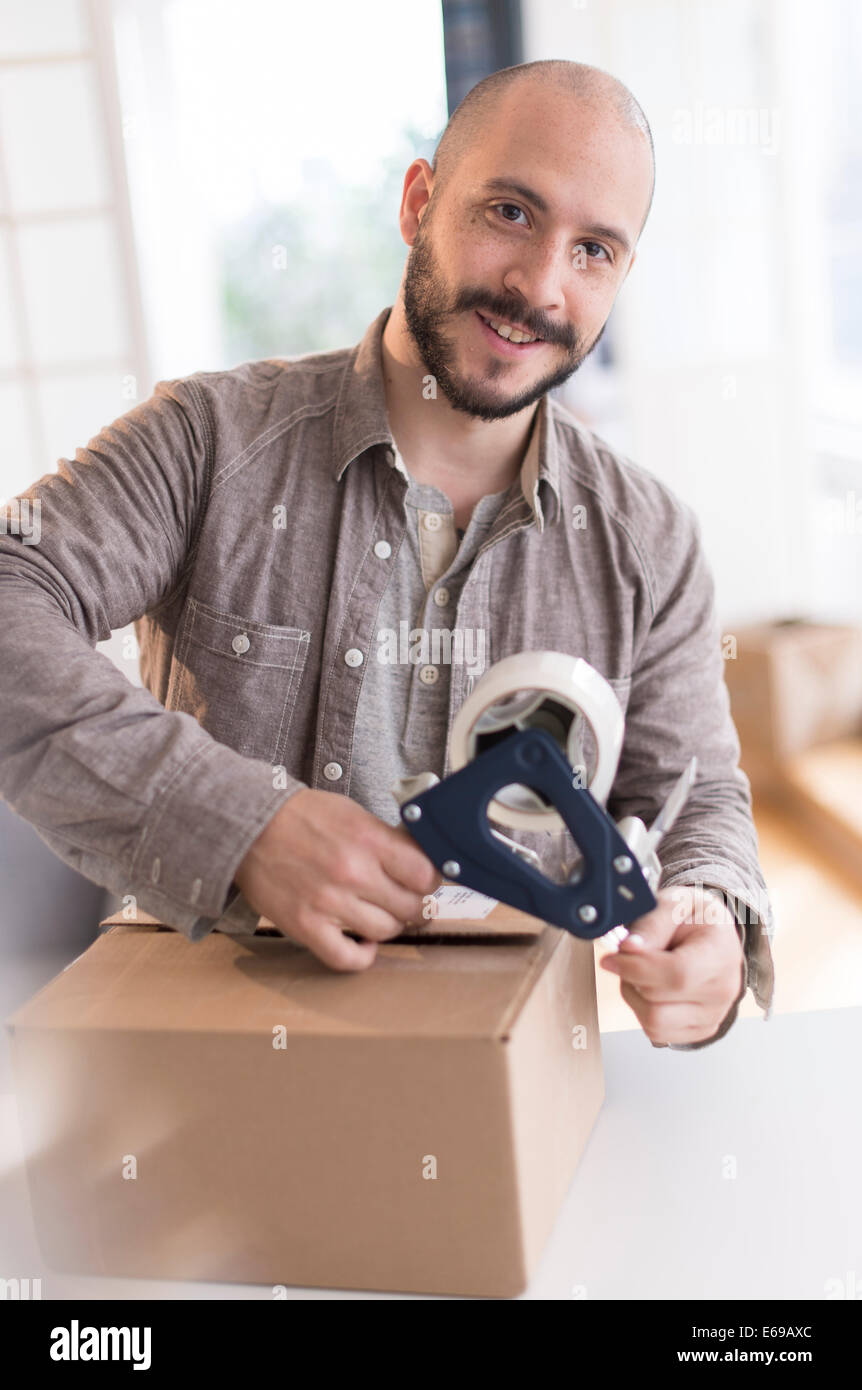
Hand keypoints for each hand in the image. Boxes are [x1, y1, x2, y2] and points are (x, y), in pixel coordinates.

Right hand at [234, 789, 442, 970]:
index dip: (430, 881)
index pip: (426, 875)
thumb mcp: (352, 814)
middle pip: (410, 907)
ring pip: (385, 931)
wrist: (248, 826)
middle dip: (414, 906)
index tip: (425, 882)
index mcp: (368, 840)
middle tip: (407, 901)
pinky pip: (348, 958)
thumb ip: (387, 840)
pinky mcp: (306, 927)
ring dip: (389, 926)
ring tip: (380, 914)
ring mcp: (329, 903)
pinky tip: (364, 943)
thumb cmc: (300, 817)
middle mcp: (353, 873)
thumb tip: (422, 862)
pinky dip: (363, 956)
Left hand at [599, 885, 744, 1044]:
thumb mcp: (675, 904)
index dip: (636, 969)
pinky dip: (644, 1011)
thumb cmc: (695, 919)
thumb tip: (629, 949)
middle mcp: (724, 990)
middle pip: (658, 1003)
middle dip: (630, 979)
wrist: (713, 936)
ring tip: (640, 972)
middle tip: (627, 957)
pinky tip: (650, 988)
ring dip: (634, 996)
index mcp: (721, 953)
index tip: (611, 958)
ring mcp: (714, 1015)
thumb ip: (652, 924)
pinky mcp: (700, 1030)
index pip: (677, 975)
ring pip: (654, 1022)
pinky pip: (658, 1033)